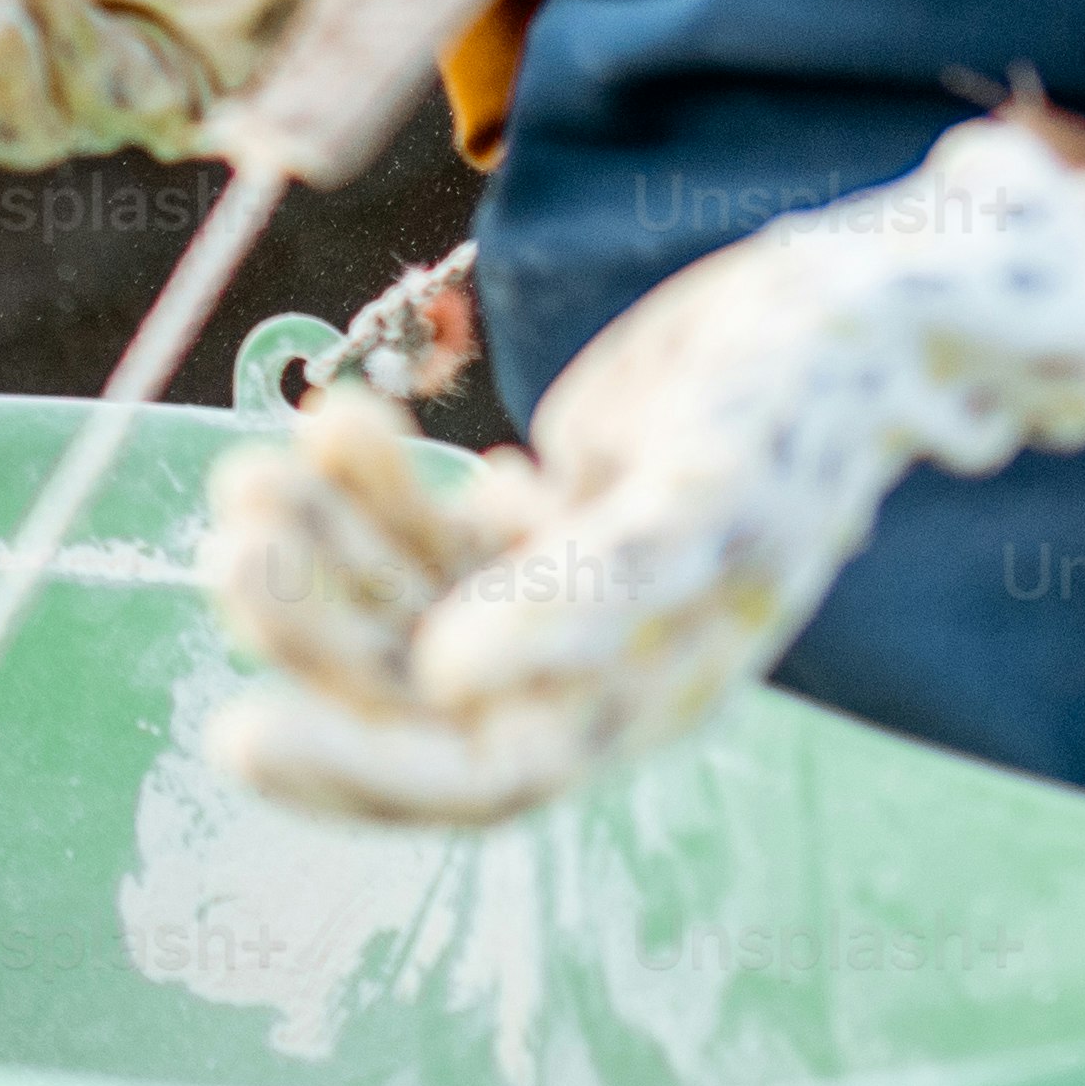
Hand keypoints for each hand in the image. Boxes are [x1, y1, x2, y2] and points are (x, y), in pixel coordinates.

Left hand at [205, 117, 1084, 824]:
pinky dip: (371, 484)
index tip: (237, 726)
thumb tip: (452, 683)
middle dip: (315, 621)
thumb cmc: (791, 406)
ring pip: (403, 598)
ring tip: (254, 467)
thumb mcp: (697, 496)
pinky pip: (427, 526)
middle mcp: (589, 665)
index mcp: (639, 697)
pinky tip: (335, 426)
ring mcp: (558, 593)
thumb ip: (583, 595)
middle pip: (414, 687)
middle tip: (236, 534)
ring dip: (324, 542)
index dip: (357, 767)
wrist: (848, 313)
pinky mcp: (544, 518)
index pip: (475, 772)